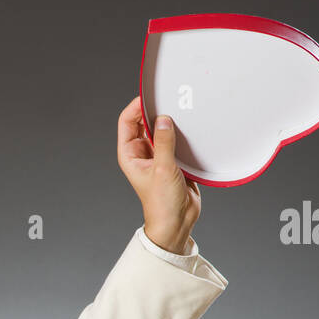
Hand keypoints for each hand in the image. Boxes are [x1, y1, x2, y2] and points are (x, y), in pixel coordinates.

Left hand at [116, 95, 201, 253]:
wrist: (177, 221)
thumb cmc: (162, 203)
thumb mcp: (162, 169)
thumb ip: (163, 142)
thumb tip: (164, 119)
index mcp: (130, 154)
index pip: (127, 121)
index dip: (136, 106)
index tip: (150, 96)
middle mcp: (142, 152)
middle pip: (144, 121)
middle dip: (154, 111)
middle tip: (169, 101)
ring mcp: (157, 155)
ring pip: (161, 129)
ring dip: (169, 121)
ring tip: (180, 112)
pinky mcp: (173, 159)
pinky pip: (175, 139)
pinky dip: (181, 132)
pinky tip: (190, 127)